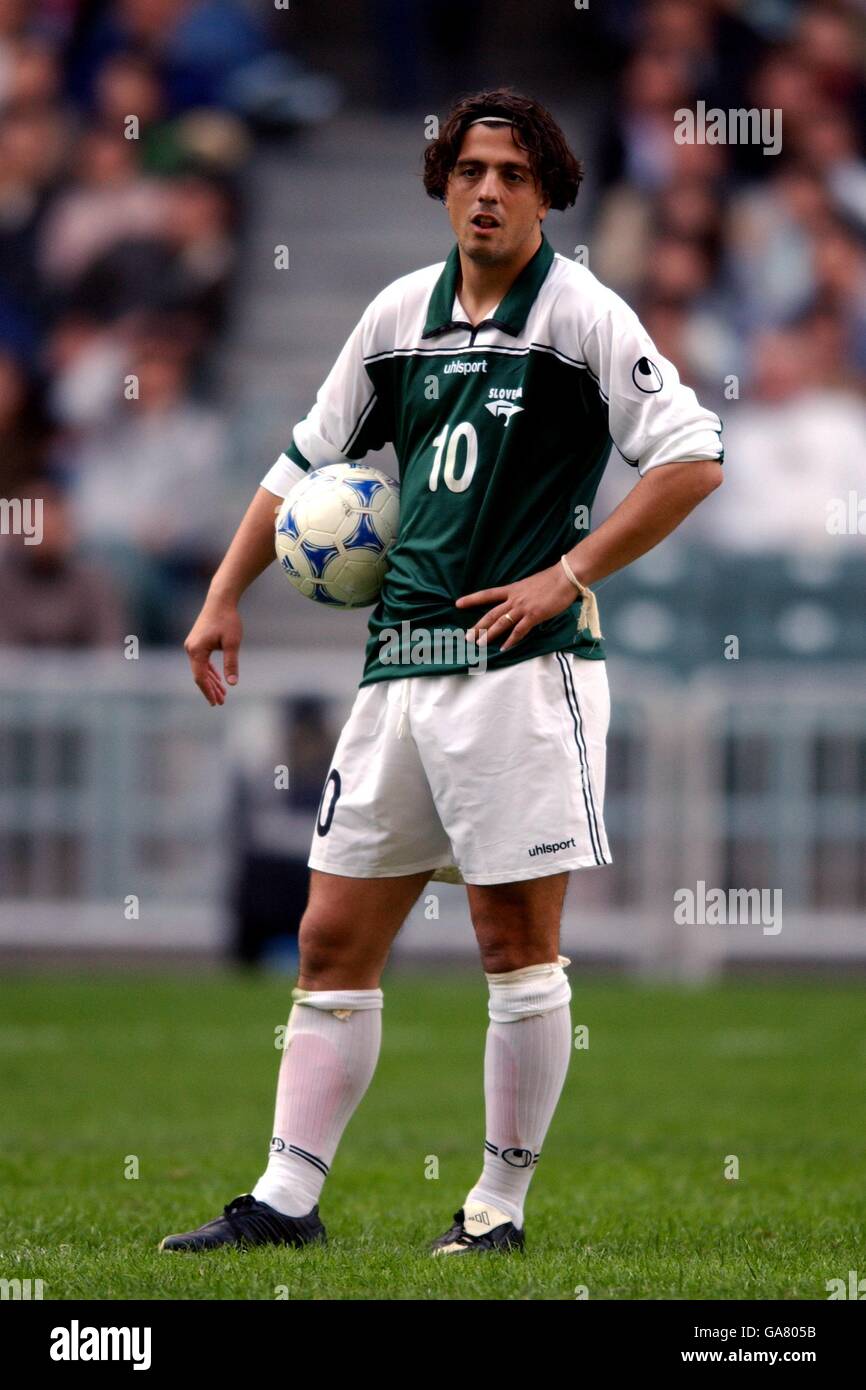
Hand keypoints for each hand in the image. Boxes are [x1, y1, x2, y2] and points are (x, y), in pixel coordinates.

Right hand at [183, 598, 242, 705]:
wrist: (220, 600)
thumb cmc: (227, 620)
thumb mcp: (232, 643)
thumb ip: (231, 663)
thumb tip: (232, 683)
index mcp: (196, 650)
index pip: (200, 677)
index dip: (208, 691)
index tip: (216, 702)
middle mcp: (191, 649)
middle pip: (200, 675)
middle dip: (210, 689)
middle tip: (221, 703)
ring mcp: (193, 645)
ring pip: (201, 669)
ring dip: (211, 681)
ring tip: (222, 694)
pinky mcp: (198, 642)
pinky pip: (202, 661)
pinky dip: (210, 671)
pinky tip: (218, 679)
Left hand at [456, 561, 577, 651]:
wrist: (566, 577)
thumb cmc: (552, 580)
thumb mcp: (530, 585)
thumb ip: (522, 595)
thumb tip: (518, 603)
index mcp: (512, 589)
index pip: (487, 594)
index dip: (472, 599)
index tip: (458, 603)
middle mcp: (514, 599)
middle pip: (491, 614)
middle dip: (478, 626)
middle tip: (467, 636)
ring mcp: (523, 607)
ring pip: (501, 623)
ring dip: (490, 635)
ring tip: (480, 645)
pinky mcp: (534, 615)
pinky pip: (519, 630)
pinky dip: (511, 640)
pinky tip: (505, 647)